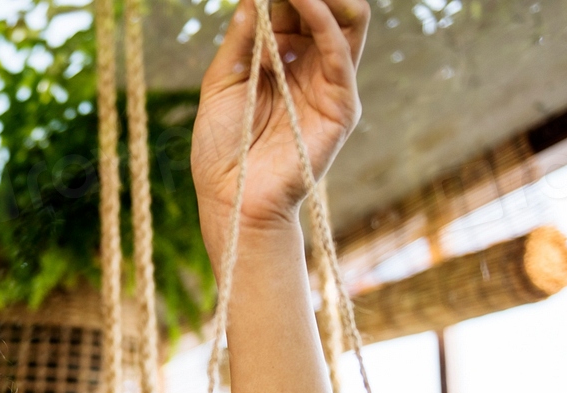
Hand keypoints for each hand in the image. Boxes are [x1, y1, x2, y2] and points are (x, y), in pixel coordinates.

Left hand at [192, 0, 368, 253]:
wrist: (234, 200)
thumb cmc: (221, 150)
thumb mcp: (222, 83)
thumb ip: (241, 38)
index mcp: (279, 62)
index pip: (290, 10)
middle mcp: (309, 68)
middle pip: (322, 9)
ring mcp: (328, 85)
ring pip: (345, 20)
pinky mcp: (342, 105)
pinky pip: (340, 52)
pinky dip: (324, 18)